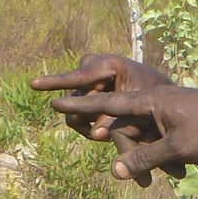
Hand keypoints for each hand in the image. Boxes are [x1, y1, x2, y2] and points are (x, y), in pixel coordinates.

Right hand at [31, 54, 173, 144]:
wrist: (164, 96)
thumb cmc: (157, 101)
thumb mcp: (144, 115)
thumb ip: (121, 125)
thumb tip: (95, 134)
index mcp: (110, 65)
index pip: (79, 77)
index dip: (56, 82)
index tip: (33, 84)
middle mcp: (93, 66)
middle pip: (75, 101)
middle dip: (87, 119)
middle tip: (105, 133)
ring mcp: (88, 78)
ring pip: (75, 111)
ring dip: (89, 125)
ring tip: (111, 133)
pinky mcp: (86, 90)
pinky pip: (78, 114)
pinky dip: (89, 125)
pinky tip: (106, 130)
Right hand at [46, 83, 197, 186]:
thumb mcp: (177, 147)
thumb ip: (145, 158)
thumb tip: (115, 172)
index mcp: (149, 101)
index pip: (107, 104)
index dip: (81, 107)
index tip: (56, 105)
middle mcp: (152, 107)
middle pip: (121, 129)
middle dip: (127, 153)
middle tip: (142, 180)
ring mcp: (163, 118)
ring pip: (139, 141)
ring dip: (147, 161)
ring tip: (174, 175)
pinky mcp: (173, 129)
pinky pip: (155, 144)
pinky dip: (160, 159)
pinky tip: (176, 172)